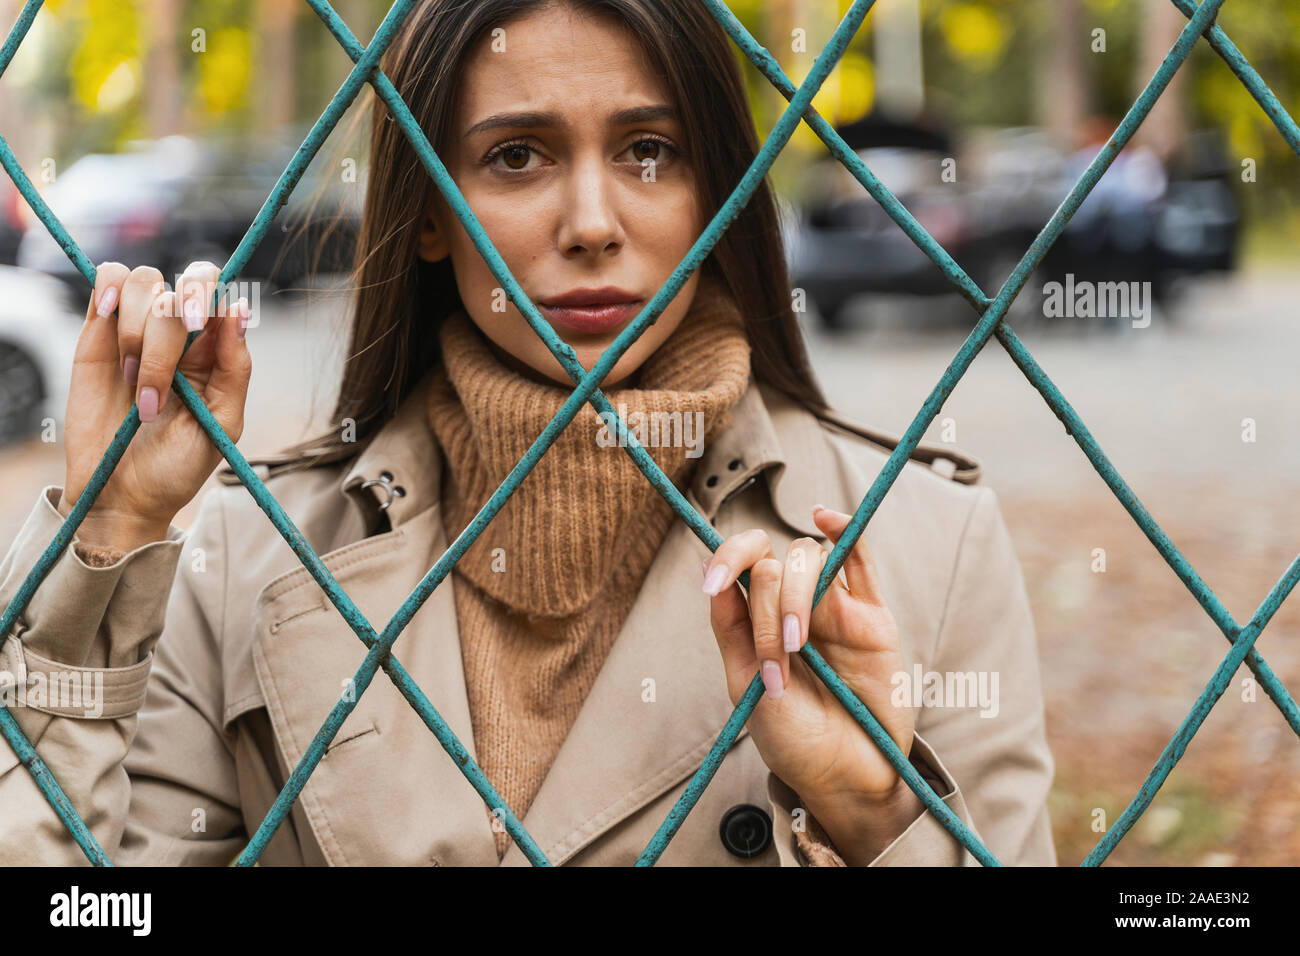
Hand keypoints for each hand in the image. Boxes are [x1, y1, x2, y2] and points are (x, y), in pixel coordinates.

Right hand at [62, 260, 252, 550]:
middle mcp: (180, 335)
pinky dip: (110, 289)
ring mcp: (139, 329)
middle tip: (167, 355)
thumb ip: (234, 369)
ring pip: (146, 281)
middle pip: (186, 282)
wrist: (121, 494)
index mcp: (215, 352)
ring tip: (135, 381)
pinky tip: (109, 320)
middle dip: (180, 309)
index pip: (221, 294)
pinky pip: (108, 280)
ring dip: (141, 329)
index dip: (212, 295)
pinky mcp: (98, 332)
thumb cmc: (176, 466)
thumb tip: (239, 310)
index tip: (200, 323)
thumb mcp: (219, 425)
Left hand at [704, 505, 917, 861]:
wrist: (848, 776)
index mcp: (756, 622)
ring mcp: (834, 606)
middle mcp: (792, 606)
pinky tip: (828, 517)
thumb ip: (734, 634)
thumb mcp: (749, 691)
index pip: (740, 568)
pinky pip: (859, 558)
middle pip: (773, 565)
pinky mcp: (872, 615)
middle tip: (777, 659)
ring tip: (798, 647)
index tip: (712, 581)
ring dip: (797, 595)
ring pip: (810, 558)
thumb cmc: (795, 740)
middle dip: (768, 609)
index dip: (725, 560)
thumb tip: (716, 580)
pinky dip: (845, 529)